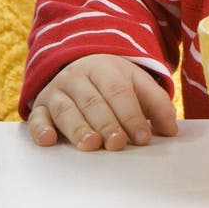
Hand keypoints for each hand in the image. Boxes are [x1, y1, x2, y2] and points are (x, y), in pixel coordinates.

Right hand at [28, 54, 177, 150]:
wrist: (79, 62)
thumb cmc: (113, 82)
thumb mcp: (137, 84)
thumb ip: (156, 104)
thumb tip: (171, 130)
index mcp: (106, 69)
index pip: (120, 93)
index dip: (132, 115)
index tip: (143, 137)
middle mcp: (79, 77)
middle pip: (94, 102)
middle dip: (107, 124)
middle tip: (118, 144)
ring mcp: (57, 91)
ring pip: (67, 110)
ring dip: (78, 128)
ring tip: (91, 145)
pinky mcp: (40, 106)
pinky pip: (37, 117)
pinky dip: (41, 129)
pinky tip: (49, 141)